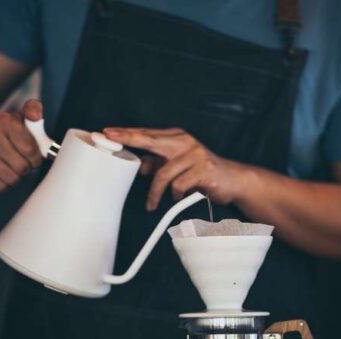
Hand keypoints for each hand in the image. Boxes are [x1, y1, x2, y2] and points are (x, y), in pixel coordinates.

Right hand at [0, 99, 43, 192]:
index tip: (34, 157)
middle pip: (23, 167)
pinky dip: (5, 185)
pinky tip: (2, 175)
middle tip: (24, 164)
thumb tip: (35, 115)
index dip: (36, 157)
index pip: (30, 149)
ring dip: (17, 178)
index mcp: (5, 121)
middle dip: (27, 168)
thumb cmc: (2, 134)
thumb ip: (33, 110)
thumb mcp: (18, 118)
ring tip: (13, 169)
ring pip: (13, 179)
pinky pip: (1, 187)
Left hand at [103, 127, 247, 210]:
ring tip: (152, 204)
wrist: (233, 180)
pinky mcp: (204, 170)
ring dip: (154, 193)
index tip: (108, 132)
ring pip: (163, 173)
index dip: (127, 133)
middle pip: (151, 141)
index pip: (147, 134)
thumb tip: (140, 166)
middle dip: (130, 140)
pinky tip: (178, 198)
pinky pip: (179, 186)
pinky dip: (175, 196)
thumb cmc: (202, 172)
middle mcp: (185, 142)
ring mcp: (195, 154)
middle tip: (112, 142)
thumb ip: (159, 163)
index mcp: (177, 137)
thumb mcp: (178, 165)